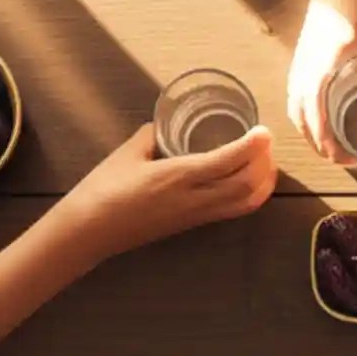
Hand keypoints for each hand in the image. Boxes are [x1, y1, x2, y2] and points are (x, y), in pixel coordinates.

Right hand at [58, 124, 276, 262]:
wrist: (89, 232)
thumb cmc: (103, 189)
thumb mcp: (127, 153)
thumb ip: (151, 136)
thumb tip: (165, 123)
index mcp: (178, 176)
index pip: (227, 161)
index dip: (252, 146)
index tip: (264, 130)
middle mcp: (193, 199)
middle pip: (245, 185)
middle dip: (264, 164)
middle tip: (267, 142)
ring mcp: (195, 215)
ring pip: (244, 203)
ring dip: (262, 183)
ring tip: (266, 162)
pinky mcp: (192, 225)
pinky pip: (231, 211)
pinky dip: (250, 196)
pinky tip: (251, 183)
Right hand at [288, 0, 356, 163]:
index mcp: (324, 70)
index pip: (315, 119)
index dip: (327, 145)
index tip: (344, 158)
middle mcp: (305, 71)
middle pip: (299, 119)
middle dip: (316, 144)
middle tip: (339, 158)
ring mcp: (299, 63)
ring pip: (293, 107)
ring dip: (306, 130)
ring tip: (327, 144)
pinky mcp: (301, 55)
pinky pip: (294, 92)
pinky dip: (302, 111)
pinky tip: (318, 116)